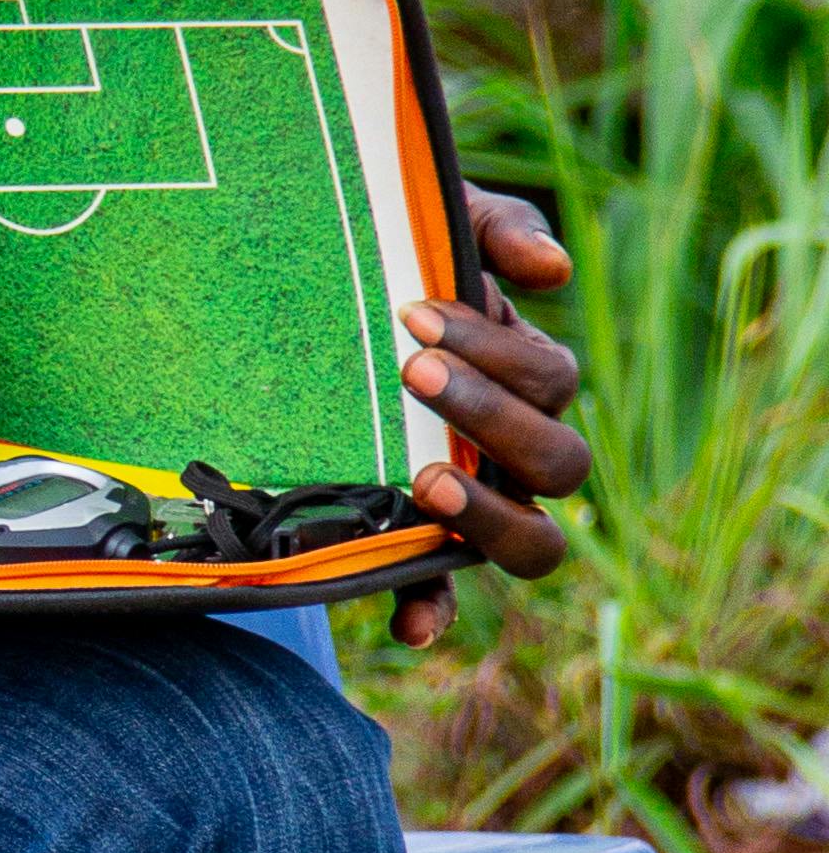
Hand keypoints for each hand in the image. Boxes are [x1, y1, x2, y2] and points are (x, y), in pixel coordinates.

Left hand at [389, 191, 586, 649]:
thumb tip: (554, 271)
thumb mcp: (438, 227)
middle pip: (560, 463)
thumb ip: (497, 229)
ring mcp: (472, 505)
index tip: (412, 316)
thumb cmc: (385, 267)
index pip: (551, 380)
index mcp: (523, 377)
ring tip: (423, 479)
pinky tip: (407, 625)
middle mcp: (511, 450)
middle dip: (491, 417)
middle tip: (411, 372)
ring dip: (490, 518)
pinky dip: (431, 612)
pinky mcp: (416, 546)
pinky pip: (442, 595)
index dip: (497, 354)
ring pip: (533, 543)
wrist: (293, 306)